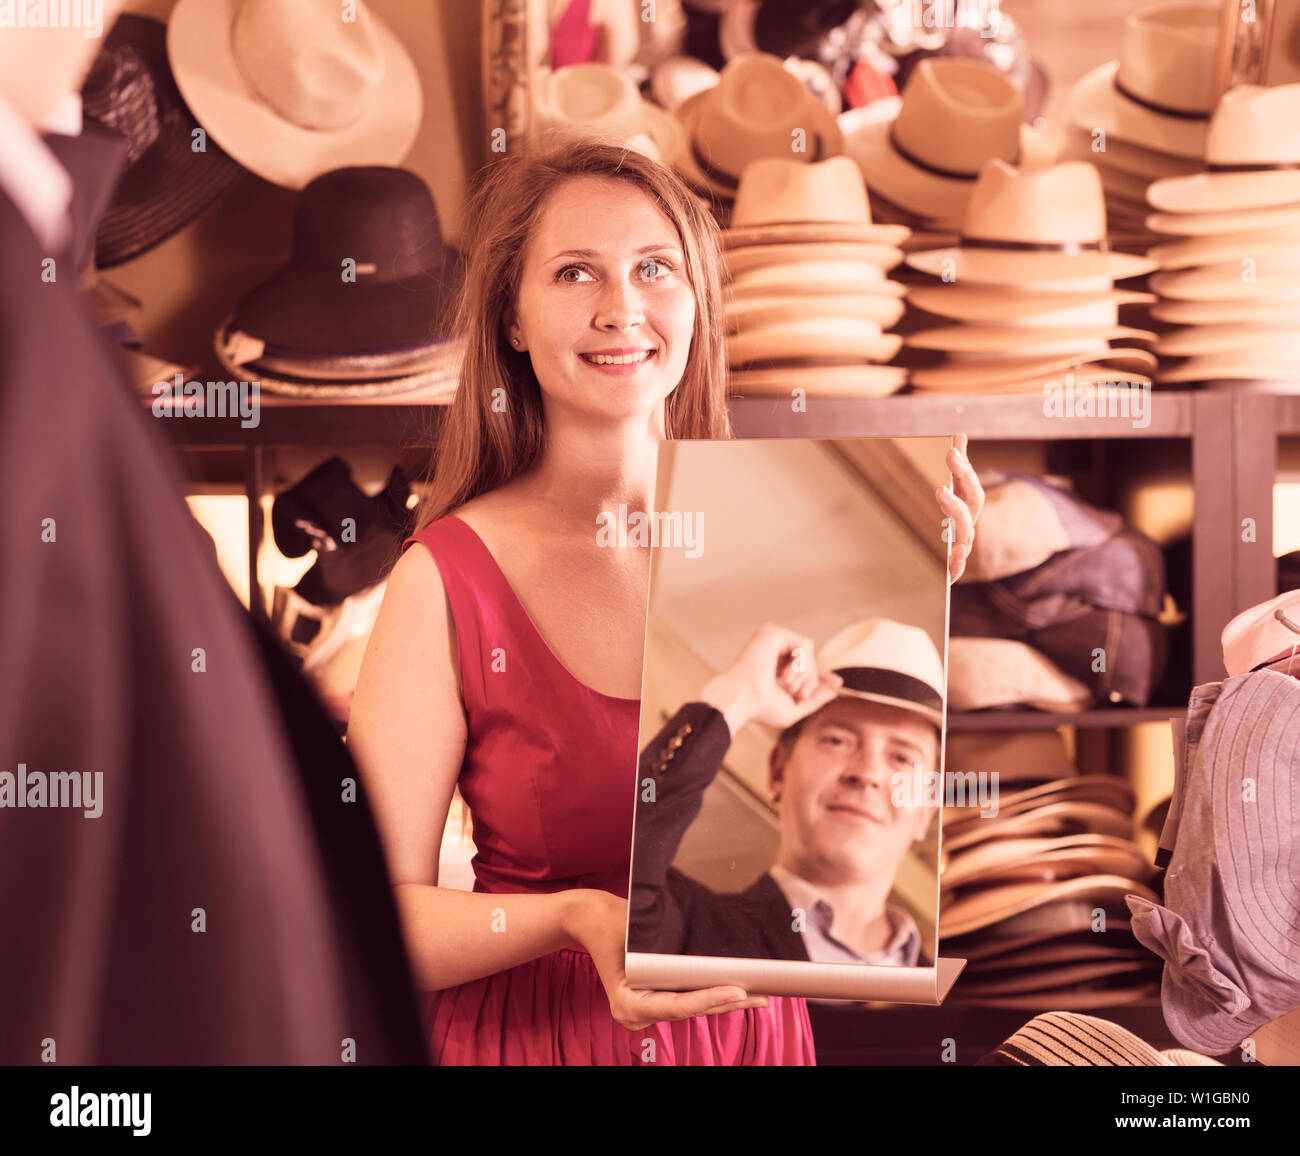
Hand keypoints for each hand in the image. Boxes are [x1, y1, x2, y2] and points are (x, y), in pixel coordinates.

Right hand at [564, 890, 768, 1032]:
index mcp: (627, 1004)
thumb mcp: (633, 930)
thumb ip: (662, 945)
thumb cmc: (610, 922)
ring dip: (725, 1001)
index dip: (710, 999)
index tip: (738, 990)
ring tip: (760, 995)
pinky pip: (688, 1000)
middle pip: (690, 1010)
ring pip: (693, 1007)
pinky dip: (712, 994)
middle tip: (761, 996)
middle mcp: (636, 1014)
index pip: (677, 1005)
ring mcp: (647, 1009)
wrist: (593, 918)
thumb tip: (705, 946)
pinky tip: (739, 990)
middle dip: (727, 1003)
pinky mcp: (656, 999)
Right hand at [698, 622, 843, 736]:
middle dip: (812, 679)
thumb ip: (814, 700)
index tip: (837, 683)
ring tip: (791, 688)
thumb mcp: (793, 708)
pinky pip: (804, 644)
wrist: (741, 700)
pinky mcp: (772, 633)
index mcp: (770, 665)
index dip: (819, 673)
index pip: (800, 664)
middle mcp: (768, 649)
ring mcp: (769, 639)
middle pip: (807, 658)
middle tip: (801, 695)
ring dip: (807, 673)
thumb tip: (834, 690)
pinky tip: (786, 677)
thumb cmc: (760, 709)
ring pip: (808, 651)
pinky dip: (803, 664)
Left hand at [939, 433, 984, 583]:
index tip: (954, 445)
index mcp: (962, 511)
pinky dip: (959, 559)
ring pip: (965, 530)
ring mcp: (959, 550)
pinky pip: (957, 568)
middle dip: (964, 477)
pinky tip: (956, 550)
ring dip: (955, 509)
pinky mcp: (949, 573)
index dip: (964, 465)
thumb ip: (953, 473)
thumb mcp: (943, 503)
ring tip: (941, 490)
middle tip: (951, 456)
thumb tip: (959, 436)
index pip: (969, 484)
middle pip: (973, 501)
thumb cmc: (939, 538)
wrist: (929, 580)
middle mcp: (965, 528)